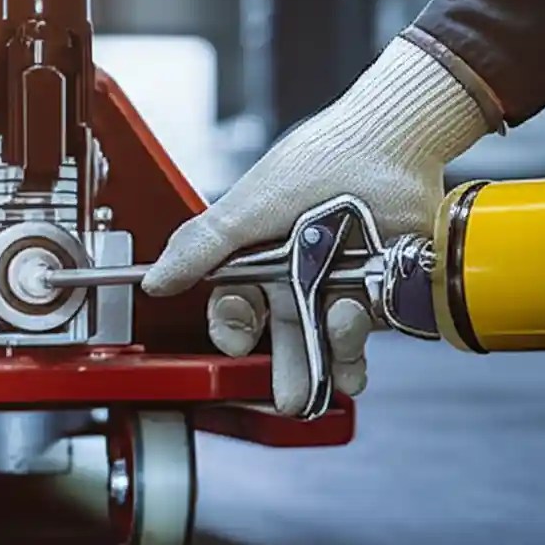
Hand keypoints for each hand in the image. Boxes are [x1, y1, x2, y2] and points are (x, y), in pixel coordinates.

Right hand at [143, 36, 491, 414]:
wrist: (389, 144)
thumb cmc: (318, 161)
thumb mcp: (245, 208)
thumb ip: (198, 248)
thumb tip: (155, 281)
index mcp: (256, 258)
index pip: (235, 310)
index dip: (233, 330)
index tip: (237, 341)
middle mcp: (296, 278)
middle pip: (284, 339)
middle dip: (286, 373)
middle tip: (289, 399)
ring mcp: (339, 288)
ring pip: (327, 344)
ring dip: (330, 359)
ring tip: (337, 365)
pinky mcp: (381, 293)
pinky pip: (369, 333)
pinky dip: (362, 338)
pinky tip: (354, 320)